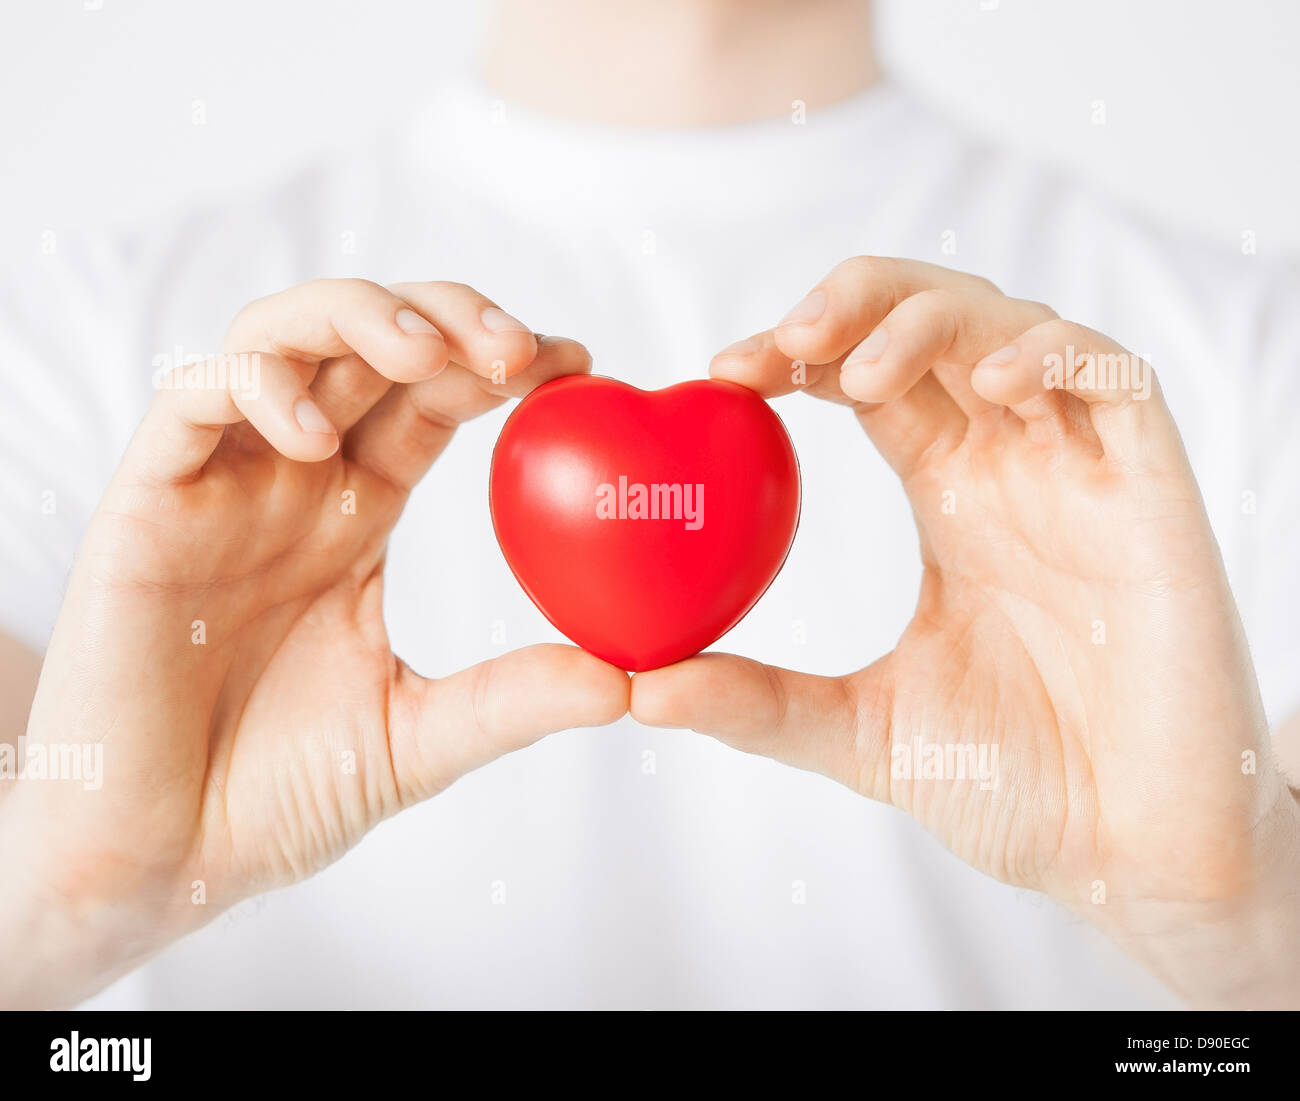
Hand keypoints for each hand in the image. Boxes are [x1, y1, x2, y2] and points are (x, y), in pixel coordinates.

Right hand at [3, 279, 628, 1006]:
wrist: (157, 859)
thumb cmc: (273, 796)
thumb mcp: (416, 739)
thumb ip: (511, 701)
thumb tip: (628, 683)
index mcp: (357, 512)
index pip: (434, 400)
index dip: (500, 363)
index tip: (577, 364)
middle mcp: (293, 480)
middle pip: (368, 341)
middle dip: (446, 317)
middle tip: (514, 349)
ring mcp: (221, 483)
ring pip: (283, 336)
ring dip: (360, 319)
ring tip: (429, 357)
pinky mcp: (148, 502)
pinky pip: (192, 399)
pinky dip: (258, 387)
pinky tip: (313, 438)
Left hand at [631, 257, 1299, 1007]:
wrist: (1133, 854)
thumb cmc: (1016, 787)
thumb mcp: (861, 731)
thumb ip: (759, 701)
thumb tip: (637, 687)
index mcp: (954, 494)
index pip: (870, 379)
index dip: (802, 353)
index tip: (722, 372)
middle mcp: (1016, 463)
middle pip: (935, 322)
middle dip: (854, 306)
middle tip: (778, 344)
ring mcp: (1086, 469)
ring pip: (1013, 327)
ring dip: (930, 323)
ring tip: (859, 374)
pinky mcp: (1156, 490)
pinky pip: (1115, 379)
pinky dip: (1050, 357)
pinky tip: (987, 387)